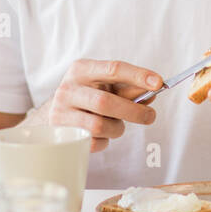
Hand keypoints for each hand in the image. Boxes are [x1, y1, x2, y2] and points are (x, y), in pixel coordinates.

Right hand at [25, 59, 163, 151]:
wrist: (52, 114)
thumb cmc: (87, 96)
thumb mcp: (104, 85)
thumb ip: (128, 88)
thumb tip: (152, 91)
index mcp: (81, 70)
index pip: (113, 68)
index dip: (138, 75)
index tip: (159, 83)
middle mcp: (68, 89)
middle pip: (105, 102)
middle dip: (133, 111)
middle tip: (150, 116)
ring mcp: (61, 113)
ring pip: (100, 126)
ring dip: (117, 128)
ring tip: (116, 125)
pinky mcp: (62, 135)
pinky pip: (94, 142)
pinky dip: (105, 141)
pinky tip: (101, 134)